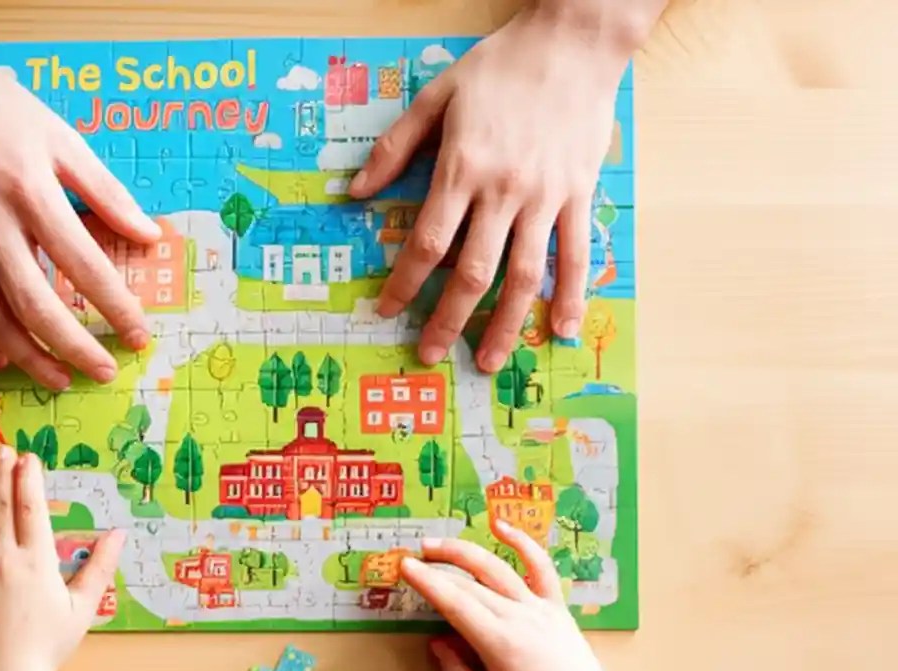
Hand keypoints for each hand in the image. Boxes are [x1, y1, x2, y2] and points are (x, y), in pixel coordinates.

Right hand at [0, 42, 160, 388]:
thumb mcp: (59, 136)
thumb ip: (105, 191)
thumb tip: (148, 234)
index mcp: (31, 192)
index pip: (84, 266)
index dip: (116, 307)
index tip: (137, 335)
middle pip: (36, 304)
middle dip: (75, 347)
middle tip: (103, 372)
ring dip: (28, 355)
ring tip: (58, 376)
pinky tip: (1, 354)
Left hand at [0, 448, 123, 670]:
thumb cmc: (47, 647)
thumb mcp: (83, 606)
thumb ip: (100, 566)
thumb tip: (120, 534)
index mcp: (35, 560)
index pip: (31, 509)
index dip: (29, 479)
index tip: (27, 457)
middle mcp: (1, 559)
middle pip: (0, 507)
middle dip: (1, 474)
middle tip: (0, 449)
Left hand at [350, 7, 628, 371]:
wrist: (572, 44)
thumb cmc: (499, 67)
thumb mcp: (435, 96)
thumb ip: (394, 147)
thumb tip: (355, 192)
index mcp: (462, 169)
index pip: (428, 243)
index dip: (404, 283)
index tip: (386, 310)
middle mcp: (505, 191)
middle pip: (474, 273)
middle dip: (449, 319)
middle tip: (430, 354)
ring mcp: (547, 197)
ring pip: (525, 276)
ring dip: (506, 325)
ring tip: (489, 361)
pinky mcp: (580, 195)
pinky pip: (576, 256)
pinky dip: (571, 296)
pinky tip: (562, 330)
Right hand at [401, 522, 643, 670]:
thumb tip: (437, 645)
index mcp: (500, 644)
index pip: (455, 603)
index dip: (427, 582)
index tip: (405, 567)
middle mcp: (520, 619)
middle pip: (469, 585)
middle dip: (437, 568)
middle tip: (412, 560)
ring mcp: (541, 609)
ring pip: (496, 569)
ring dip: (464, 552)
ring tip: (438, 544)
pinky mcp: (557, 607)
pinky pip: (540, 567)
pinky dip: (522, 543)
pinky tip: (501, 526)